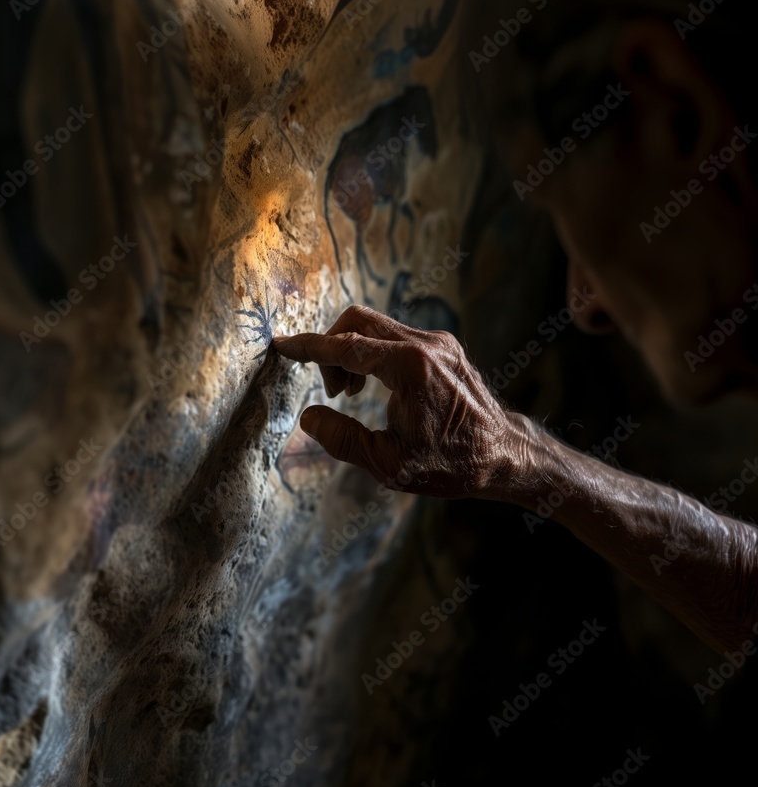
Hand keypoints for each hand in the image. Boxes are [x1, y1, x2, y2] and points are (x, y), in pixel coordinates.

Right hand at [272, 305, 529, 498]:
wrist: (505, 455)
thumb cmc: (451, 464)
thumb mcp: (389, 464)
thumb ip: (343, 440)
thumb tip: (309, 418)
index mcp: (410, 368)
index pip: (345, 346)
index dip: (309, 347)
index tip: (282, 345)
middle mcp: (425, 344)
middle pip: (358, 321)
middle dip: (331, 348)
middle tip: (332, 391)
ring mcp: (438, 342)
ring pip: (376, 326)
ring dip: (351, 351)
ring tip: (350, 393)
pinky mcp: (444, 346)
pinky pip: (395, 335)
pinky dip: (373, 352)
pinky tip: (374, 386)